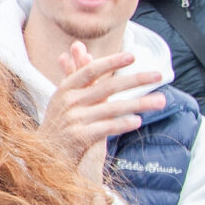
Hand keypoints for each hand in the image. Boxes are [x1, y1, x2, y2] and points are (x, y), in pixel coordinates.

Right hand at [38, 45, 164, 182]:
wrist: (44, 157)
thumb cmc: (59, 124)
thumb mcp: (64, 97)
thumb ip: (75, 72)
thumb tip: (80, 46)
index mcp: (65, 89)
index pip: (91, 70)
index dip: (111, 62)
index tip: (132, 56)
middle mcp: (68, 102)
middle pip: (107, 87)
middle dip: (136, 80)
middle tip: (159, 76)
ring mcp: (73, 120)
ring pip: (112, 108)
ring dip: (140, 104)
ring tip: (160, 101)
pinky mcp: (78, 138)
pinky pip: (106, 128)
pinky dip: (122, 124)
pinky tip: (137, 121)